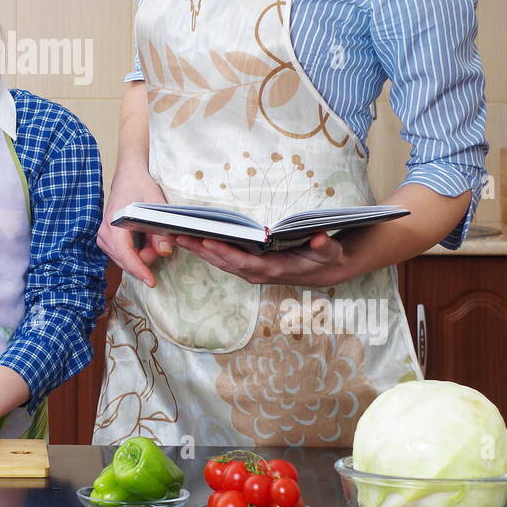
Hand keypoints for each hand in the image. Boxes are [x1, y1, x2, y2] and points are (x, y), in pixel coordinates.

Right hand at [97, 165, 175, 287]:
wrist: (129, 176)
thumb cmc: (141, 186)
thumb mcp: (156, 205)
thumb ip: (161, 229)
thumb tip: (165, 251)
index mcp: (114, 223)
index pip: (125, 254)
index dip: (139, 269)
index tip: (151, 281)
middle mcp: (104, 233)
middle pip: (125, 260)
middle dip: (145, 260)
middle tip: (161, 244)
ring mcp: (103, 238)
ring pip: (124, 260)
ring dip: (142, 257)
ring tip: (154, 240)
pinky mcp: (107, 240)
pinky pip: (122, 255)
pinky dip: (136, 253)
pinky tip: (146, 241)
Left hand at [172, 230, 358, 287]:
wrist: (325, 271)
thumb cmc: (327, 258)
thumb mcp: (331, 252)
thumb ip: (325, 246)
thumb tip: (320, 239)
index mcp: (273, 270)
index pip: (244, 262)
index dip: (225, 253)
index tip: (207, 241)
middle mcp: (257, 273)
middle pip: (223, 262)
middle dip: (200, 249)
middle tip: (176, 234)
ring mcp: (250, 271)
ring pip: (219, 261)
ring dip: (197, 249)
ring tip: (175, 234)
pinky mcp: (247, 266)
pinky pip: (222, 258)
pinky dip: (205, 249)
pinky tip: (191, 238)